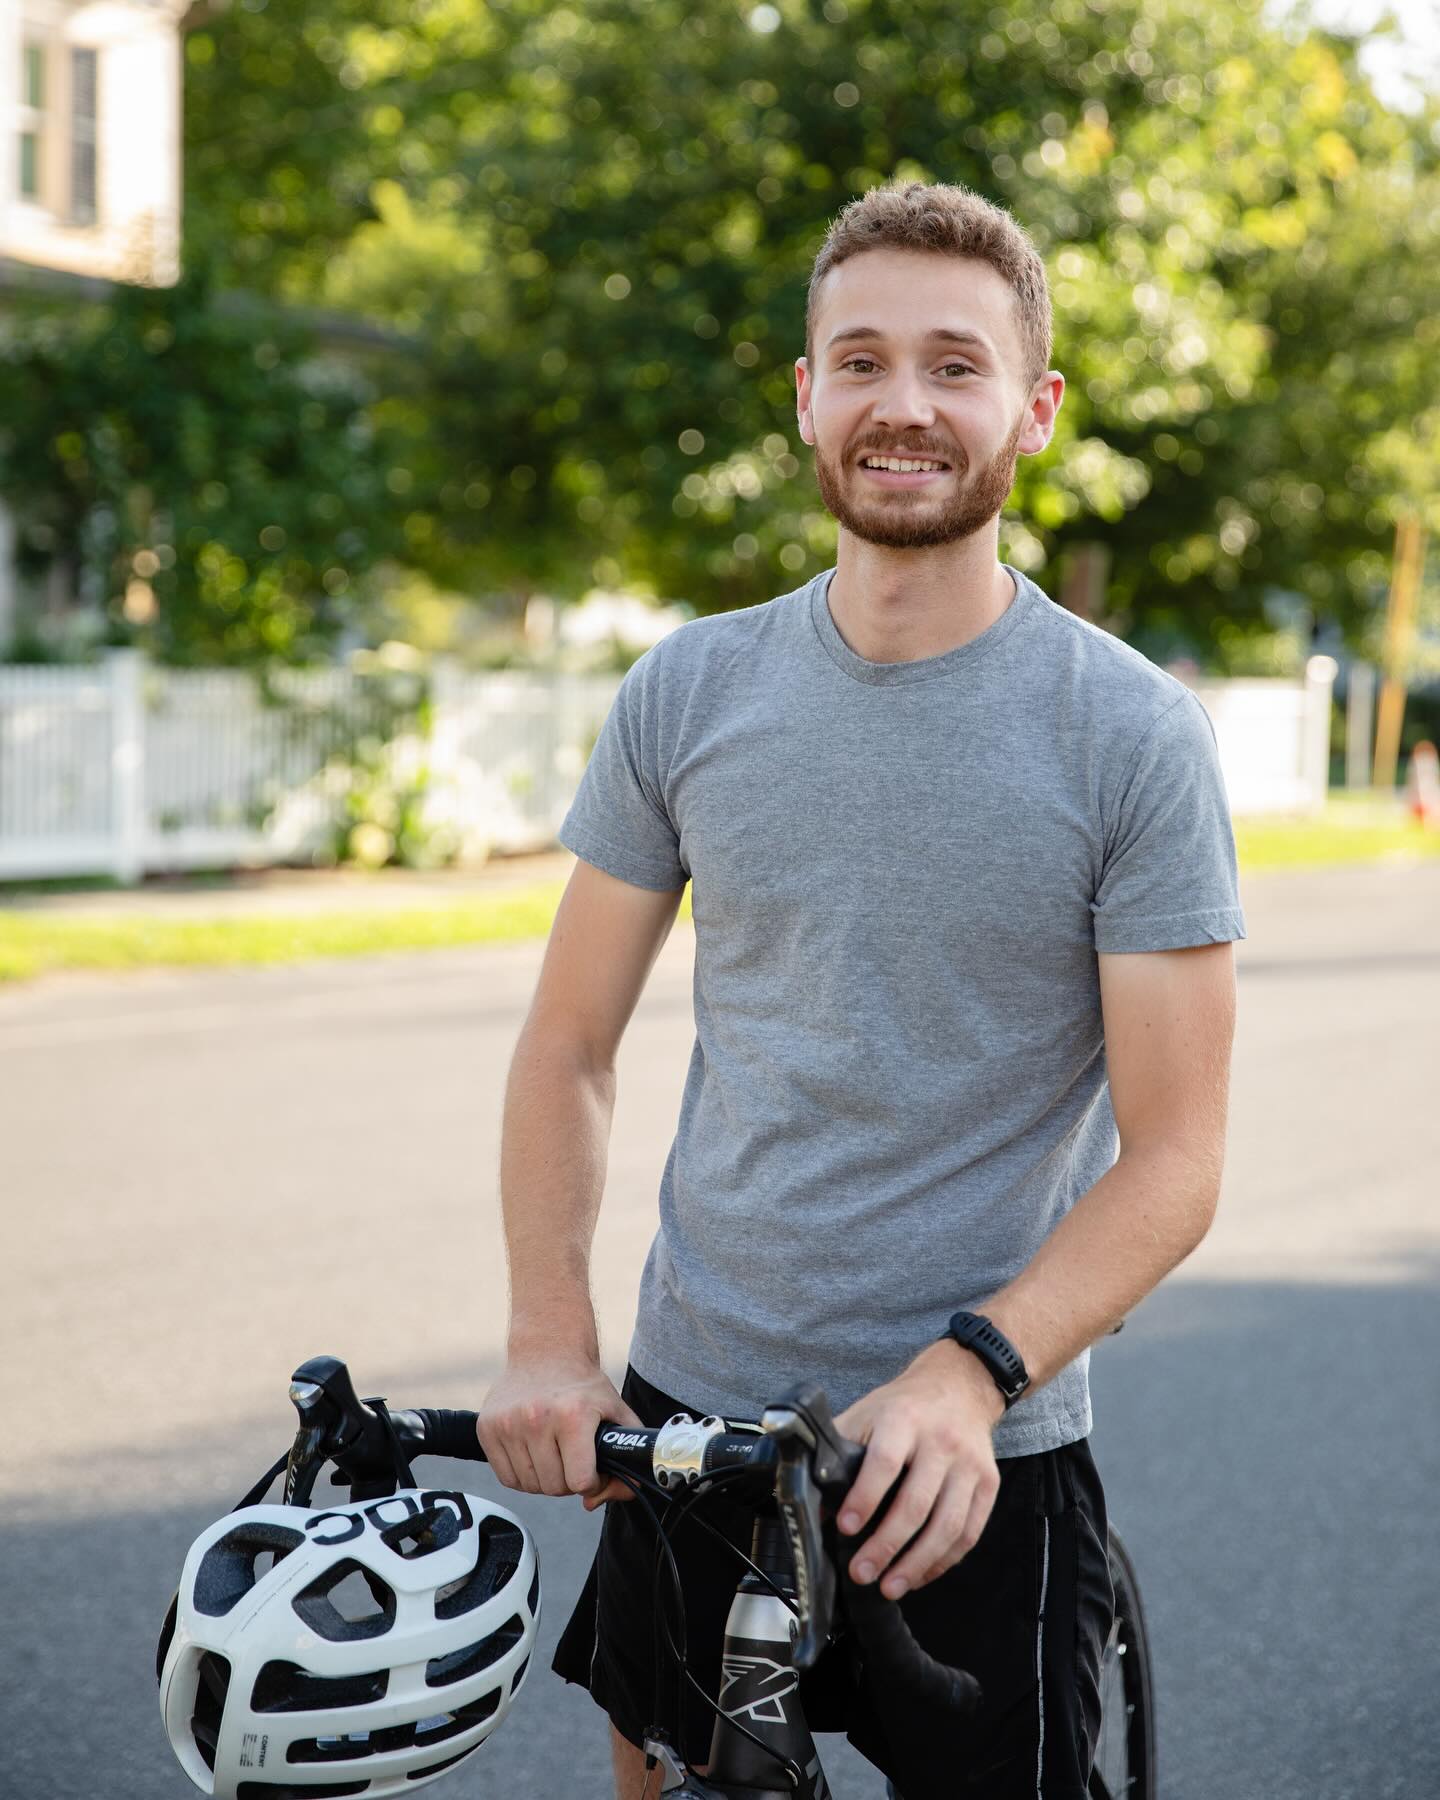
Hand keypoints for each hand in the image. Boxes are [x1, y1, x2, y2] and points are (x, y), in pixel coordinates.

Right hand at [477, 1354, 642, 1509]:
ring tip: (552, 1455)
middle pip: (553, 1487)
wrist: (547, 1351)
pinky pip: (506, 1477)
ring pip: (529, 1486)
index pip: (580, 1481)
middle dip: (567, 1481)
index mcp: (572, 1415)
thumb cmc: (582, 1386)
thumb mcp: (616, 1411)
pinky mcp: (487, 1427)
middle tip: (571, 1460)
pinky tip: (533, 1454)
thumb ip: (626, 1455)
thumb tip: (598, 1501)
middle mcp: (537, 1418)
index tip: (591, 1470)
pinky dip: (521, 1475)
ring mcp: (508, 1423)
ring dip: (544, 1479)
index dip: (591, 1483)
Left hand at [832, 1340, 1003, 1598]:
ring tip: (890, 1586)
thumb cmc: (904, 1406)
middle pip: (915, 1503)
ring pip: (947, 1524)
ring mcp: (969, 1464)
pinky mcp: (988, 1484)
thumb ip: (838, 1453)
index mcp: (903, 1419)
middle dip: (886, 1545)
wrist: (959, 1385)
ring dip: (917, 1563)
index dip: (864, 1498)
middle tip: (862, 1572)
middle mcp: (941, 1441)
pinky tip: (920, 1574)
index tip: (845, 1527)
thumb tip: (815, 1504)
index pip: (884, 1462)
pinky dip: (944, 1561)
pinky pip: (969, 1532)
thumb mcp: (866, 1415)